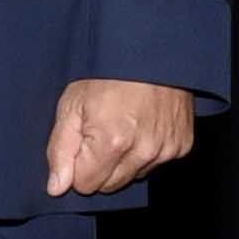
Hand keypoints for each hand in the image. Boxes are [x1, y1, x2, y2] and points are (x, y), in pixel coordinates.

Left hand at [44, 79, 195, 198]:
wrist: (149, 49)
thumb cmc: (106, 73)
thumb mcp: (72, 104)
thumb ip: (61, 150)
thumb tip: (56, 188)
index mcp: (112, 142)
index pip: (86, 185)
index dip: (78, 165)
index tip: (82, 140)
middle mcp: (143, 151)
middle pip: (110, 185)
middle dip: (100, 166)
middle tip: (101, 131)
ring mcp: (166, 149)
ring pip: (134, 176)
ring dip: (125, 159)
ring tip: (123, 124)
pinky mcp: (182, 144)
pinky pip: (156, 164)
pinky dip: (147, 150)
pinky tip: (142, 125)